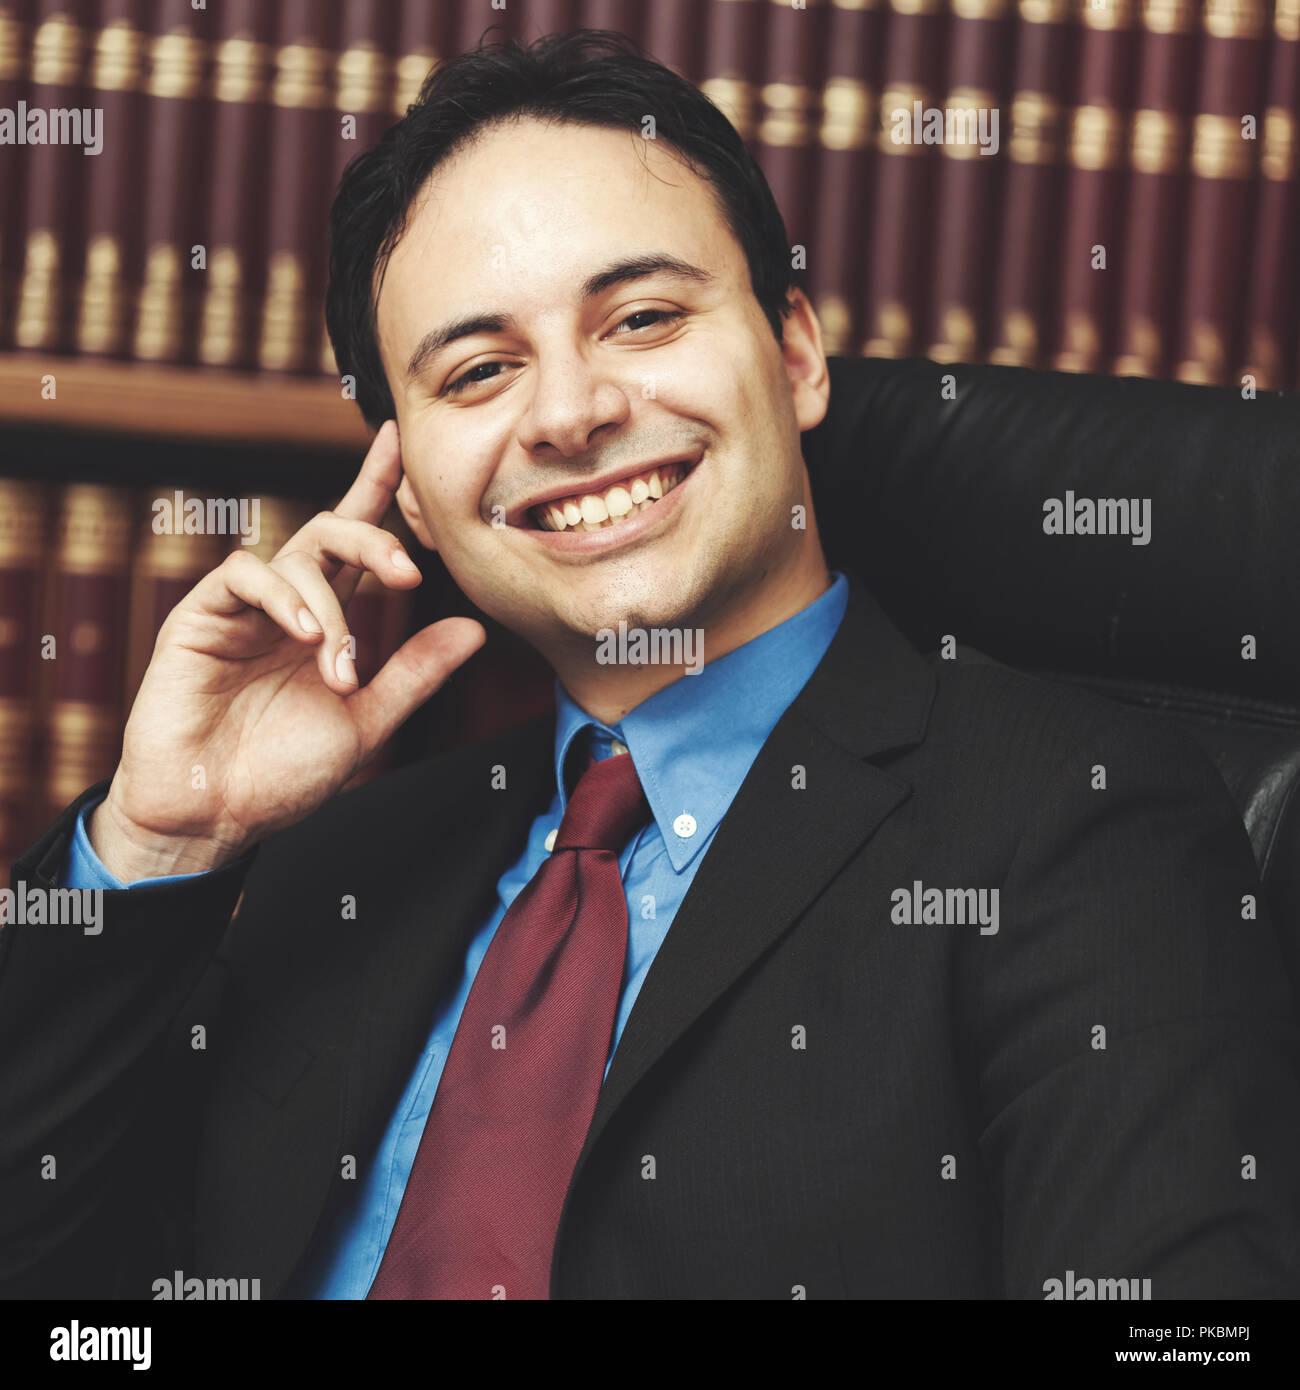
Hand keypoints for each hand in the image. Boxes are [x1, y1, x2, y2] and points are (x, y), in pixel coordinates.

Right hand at [89, 421, 485, 880]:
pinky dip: (283, 597)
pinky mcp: (199, 618)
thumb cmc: (282, 775)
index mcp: (326, 621)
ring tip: (338, 667)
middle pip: (330, 533)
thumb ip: (415, 674)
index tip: (400, 443)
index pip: (353, 543)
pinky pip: (243, 574)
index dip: (374, 488)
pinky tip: (306, 636)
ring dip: (331, 607)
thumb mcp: (365, 722)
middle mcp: (286, 606)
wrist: (213, 818)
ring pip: (295, 557)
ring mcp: (242, 610)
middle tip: (407, 572)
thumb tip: (475, 630)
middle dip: (372, 539)